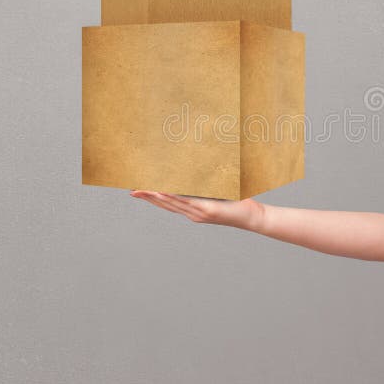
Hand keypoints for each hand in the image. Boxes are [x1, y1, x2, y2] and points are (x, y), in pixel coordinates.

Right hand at [130, 190, 264, 230]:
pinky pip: (186, 201)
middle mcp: (193, 213)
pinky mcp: (207, 210)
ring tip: (141, 190)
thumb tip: (200, 167)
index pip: (168, 203)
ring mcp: (199, 213)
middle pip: (165, 204)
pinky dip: (173, 197)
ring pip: (172, 203)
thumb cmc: (238, 202)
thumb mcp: (219, 191)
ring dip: (155, 197)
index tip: (137, 191)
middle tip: (131, 191)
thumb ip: (207, 183)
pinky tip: (161, 191)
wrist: (252, 216)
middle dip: (147, 197)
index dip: (152, 198)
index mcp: (193, 210)